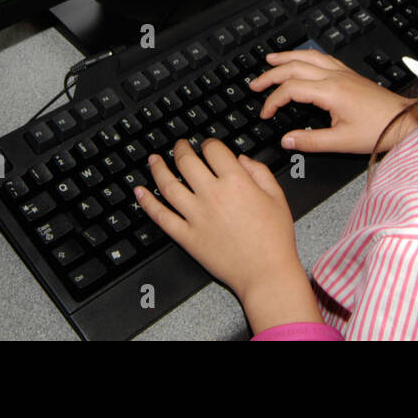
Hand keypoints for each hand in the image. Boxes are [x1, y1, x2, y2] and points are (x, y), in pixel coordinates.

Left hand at [135, 139, 315, 328]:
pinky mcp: (187, 237)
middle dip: (180, 149)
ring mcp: (196, 216)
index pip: (214, 150)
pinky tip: (140, 192)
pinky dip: (148, 202)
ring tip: (154, 160)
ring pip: (168, 185)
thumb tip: (242, 159)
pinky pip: (161, 216)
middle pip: (186, 162)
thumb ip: (259, 172)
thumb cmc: (274, 239)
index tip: (208, 145)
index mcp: (236, 182)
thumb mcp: (277, 197)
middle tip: (179, 146)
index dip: (209, 143)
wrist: (266, 273)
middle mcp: (212, 195)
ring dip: (158, 168)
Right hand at [249, 49, 417, 154]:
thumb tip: (287, 140)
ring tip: (271, 59)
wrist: (404, 121)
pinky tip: (302, 59)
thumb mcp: (341, 142)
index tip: (265, 113)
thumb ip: (310, 141)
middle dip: (271, 74)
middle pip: (294, 67)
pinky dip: (306, 56)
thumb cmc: (378, 130)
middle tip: (255, 84)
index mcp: (330, 91)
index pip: (291, 89)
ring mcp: (343, 73)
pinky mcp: (350, 75)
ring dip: (287, 57)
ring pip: (308, 57)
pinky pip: (323, 58)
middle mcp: (335, 77)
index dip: (273, 101)